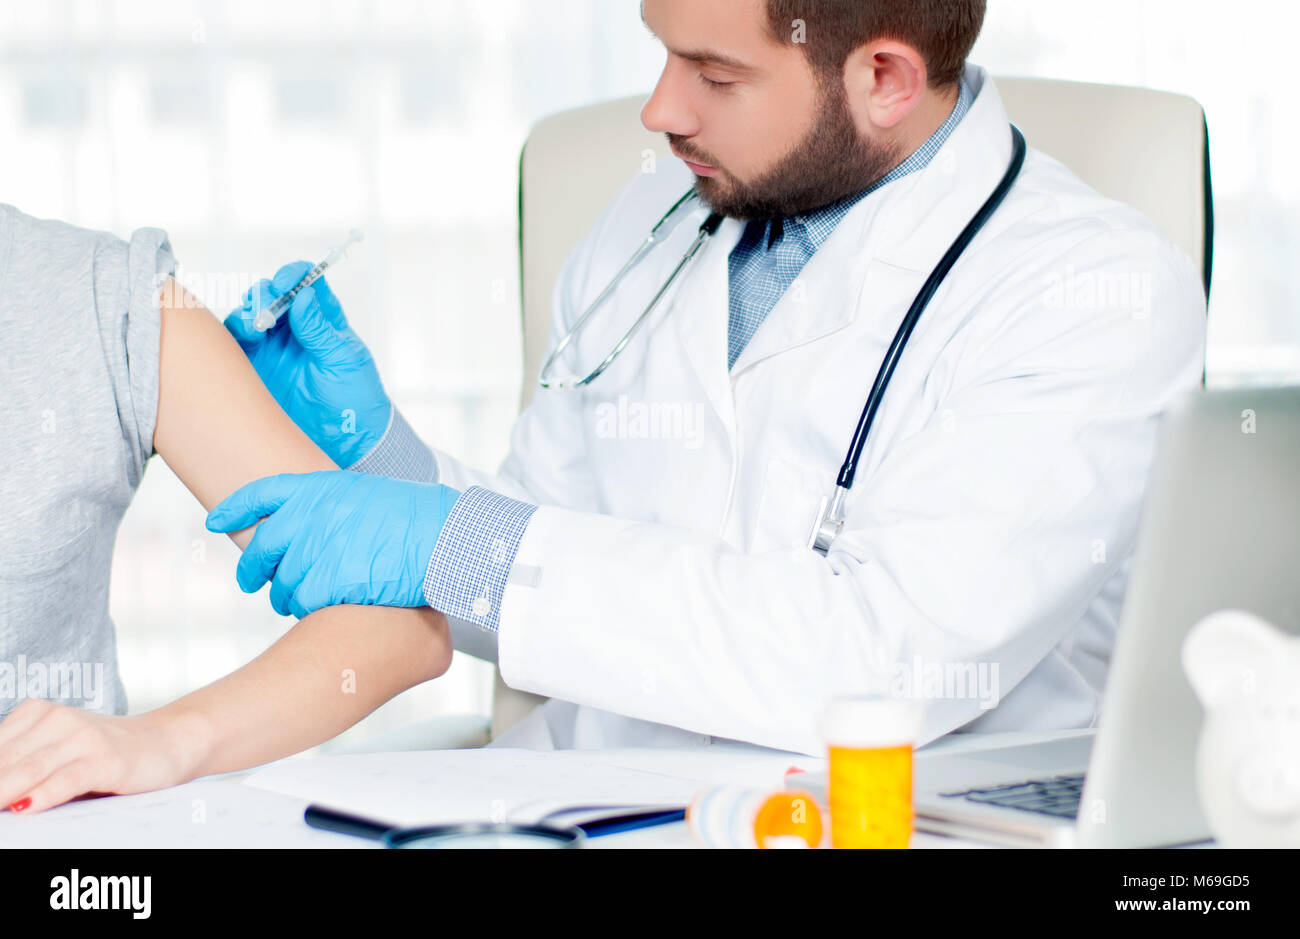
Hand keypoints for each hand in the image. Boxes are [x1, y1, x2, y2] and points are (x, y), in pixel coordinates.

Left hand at [0, 699, 199, 813]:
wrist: (169, 741)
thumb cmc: (106, 753)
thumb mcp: (59, 751)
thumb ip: (21, 764)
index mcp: (38, 713)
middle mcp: (58, 718)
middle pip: (3, 762)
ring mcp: (83, 737)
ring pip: (28, 770)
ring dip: (2, 793)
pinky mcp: (106, 759)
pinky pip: (65, 779)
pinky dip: (42, 795)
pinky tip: (24, 809)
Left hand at [206, 471, 460, 617]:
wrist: (447, 538)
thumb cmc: (418, 518)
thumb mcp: (369, 495)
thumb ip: (332, 506)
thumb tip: (306, 525)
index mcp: (321, 488)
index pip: (262, 494)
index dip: (235, 508)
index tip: (216, 521)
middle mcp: (312, 516)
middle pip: (263, 547)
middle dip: (253, 568)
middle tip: (251, 580)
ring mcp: (319, 550)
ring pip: (282, 583)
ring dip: (284, 597)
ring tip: (294, 602)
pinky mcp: (331, 583)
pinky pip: (304, 604)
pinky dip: (308, 611)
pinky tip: (319, 610)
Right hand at [225, 262, 391, 467]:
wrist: (344, 443)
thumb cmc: (355, 399)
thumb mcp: (343, 361)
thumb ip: (320, 330)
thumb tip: (304, 296)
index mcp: (323, 321)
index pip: (307, 286)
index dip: (296, 275)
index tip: (288, 279)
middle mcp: (294, 331)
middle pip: (272, 296)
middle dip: (266, 292)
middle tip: (268, 300)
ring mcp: (271, 349)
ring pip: (249, 316)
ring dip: (248, 312)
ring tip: (255, 324)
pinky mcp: (253, 370)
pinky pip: (234, 345)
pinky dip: (233, 335)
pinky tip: (242, 338)